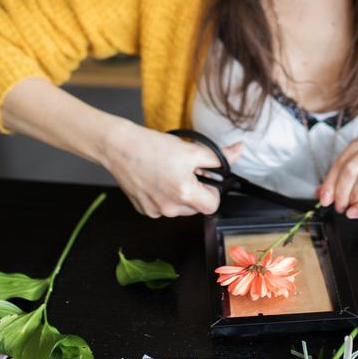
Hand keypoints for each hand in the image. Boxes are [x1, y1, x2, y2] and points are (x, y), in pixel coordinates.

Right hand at [105, 124, 242, 217]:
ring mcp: (155, 211)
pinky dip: (164, 195)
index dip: (211, 190)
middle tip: (185, 171)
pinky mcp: (143, 210)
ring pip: (180, 208)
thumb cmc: (153, 147)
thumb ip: (218, 156)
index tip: (204, 178)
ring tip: (168, 173)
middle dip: (196, 191)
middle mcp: (169, 208)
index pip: (212, 205)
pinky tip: (156, 178)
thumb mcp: (191, 149)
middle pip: (196, 208)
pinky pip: (163, 207)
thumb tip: (239, 151)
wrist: (119, 147)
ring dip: (180, 194)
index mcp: (184, 194)